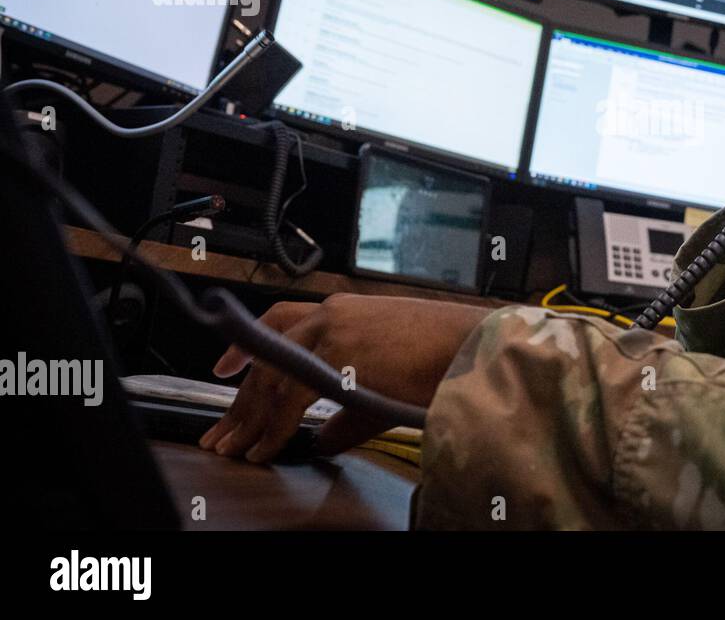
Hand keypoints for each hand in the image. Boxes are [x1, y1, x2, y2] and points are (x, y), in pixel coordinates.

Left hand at [198, 294, 488, 462]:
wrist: (467, 346)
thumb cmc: (440, 355)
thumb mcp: (384, 379)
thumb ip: (347, 412)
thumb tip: (324, 439)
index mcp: (342, 310)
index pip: (279, 321)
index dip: (246, 346)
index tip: (225, 368)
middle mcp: (329, 315)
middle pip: (266, 356)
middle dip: (239, 400)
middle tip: (222, 430)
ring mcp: (331, 334)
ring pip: (271, 377)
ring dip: (248, 419)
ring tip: (235, 448)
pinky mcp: (335, 358)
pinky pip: (288, 398)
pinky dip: (273, 428)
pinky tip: (266, 447)